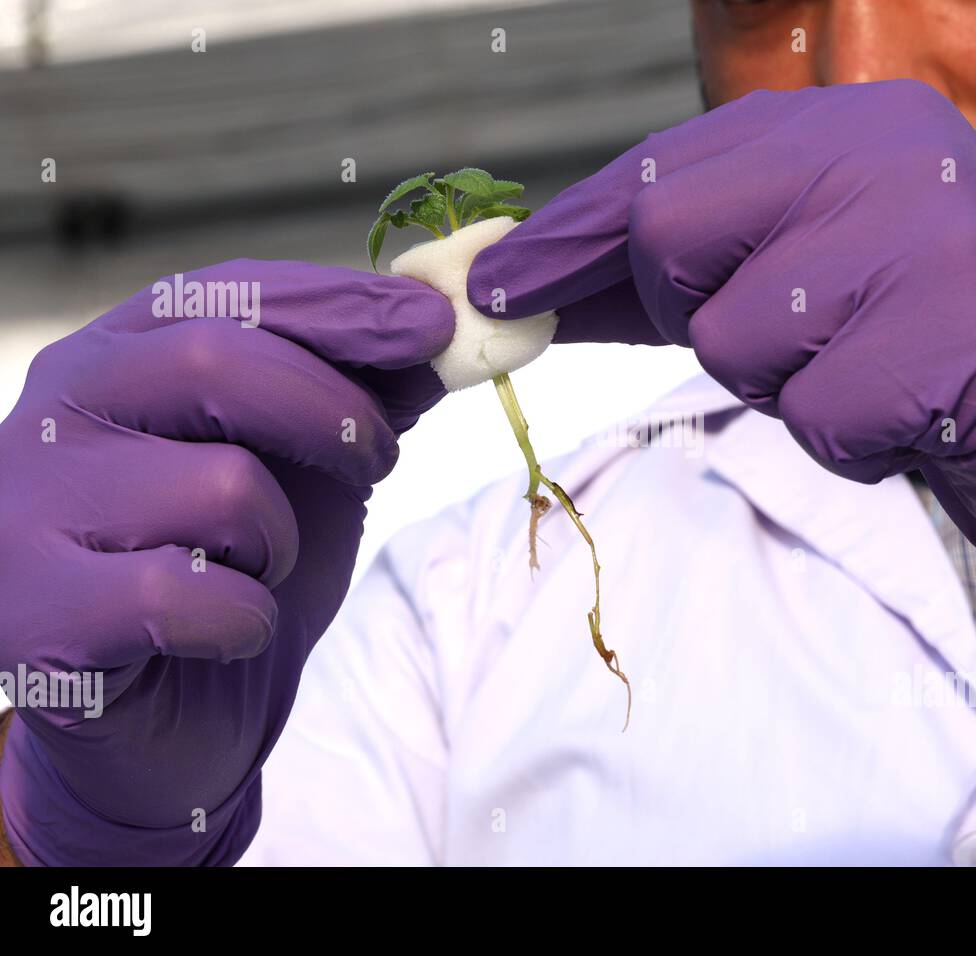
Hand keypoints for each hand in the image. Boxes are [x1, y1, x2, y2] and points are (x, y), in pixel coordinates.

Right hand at [0, 260, 451, 864]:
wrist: (169, 724)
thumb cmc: (237, 572)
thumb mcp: (311, 470)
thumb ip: (359, 395)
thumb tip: (437, 330)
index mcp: (116, 355)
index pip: (228, 294)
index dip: (342, 306)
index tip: (436, 323)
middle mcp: (53, 413)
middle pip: (213, 361)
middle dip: (334, 412)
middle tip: (382, 459)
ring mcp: (26, 510)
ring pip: (216, 484)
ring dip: (282, 538)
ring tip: (260, 568)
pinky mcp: (30, 613)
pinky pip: (183, 595)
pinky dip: (243, 620)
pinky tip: (226, 632)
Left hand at [469, 80, 975, 647]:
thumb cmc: (943, 357)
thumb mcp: (816, 287)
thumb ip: (690, 275)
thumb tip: (535, 285)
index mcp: (855, 125)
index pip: (666, 167)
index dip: (568, 233)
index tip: (487, 283)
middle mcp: (892, 153)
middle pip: (673, 231)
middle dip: (697, 311)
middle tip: (794, 339)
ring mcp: (931, 239)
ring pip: (735, 335)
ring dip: (789, 387)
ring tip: (883, 374)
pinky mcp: (962, 339)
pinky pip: (818, 417)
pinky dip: (853, 445)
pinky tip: (925, 420)